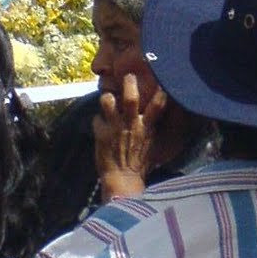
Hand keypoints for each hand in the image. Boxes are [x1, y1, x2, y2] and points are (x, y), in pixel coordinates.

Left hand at [93, 73, 168, 200]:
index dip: (160, 91)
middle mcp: (132, 124)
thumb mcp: (153, 146)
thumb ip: (153, 130)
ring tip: (107, 97)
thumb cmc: (141, 165)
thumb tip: (159, 121)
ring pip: (108, 102)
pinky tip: (99, 125)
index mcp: (147, 127)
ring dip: (107, 97)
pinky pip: (96, 119)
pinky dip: (97, 121)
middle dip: (129, 83)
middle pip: (131, 97)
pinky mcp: (101, 134)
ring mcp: (115, 127)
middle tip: (128, 76)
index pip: (158, 104)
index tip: (160, 80)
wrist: (123, 181)